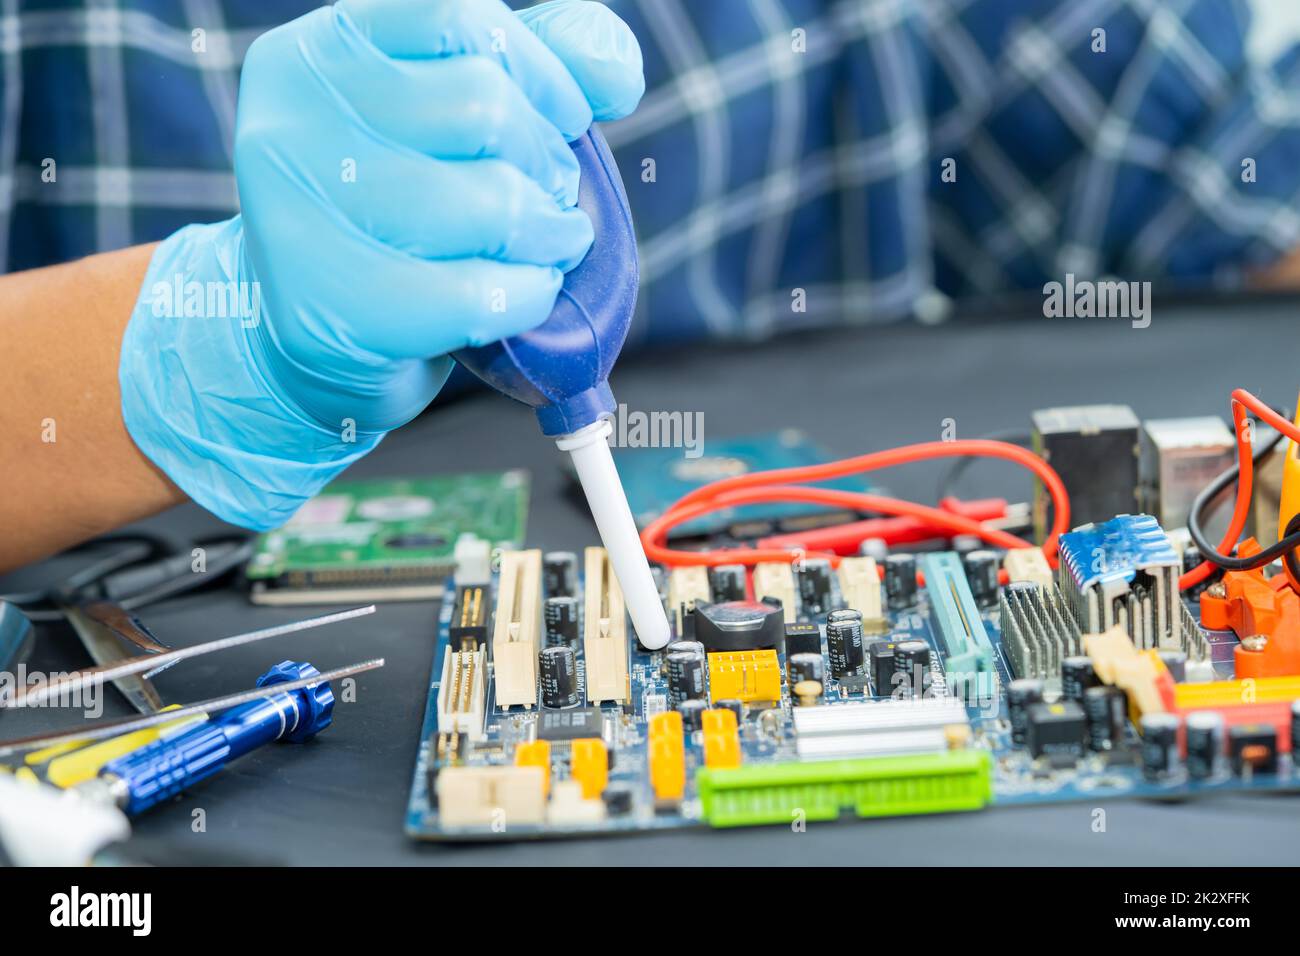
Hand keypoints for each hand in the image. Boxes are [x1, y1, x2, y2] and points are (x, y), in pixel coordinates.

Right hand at [119, 0, 643, 528]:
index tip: (563, 120)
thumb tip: (616, 72)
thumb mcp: (445, 117)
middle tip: (549, 202)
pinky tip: (524, 294)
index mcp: (320, 50)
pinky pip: (478, 294)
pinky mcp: (330, 307)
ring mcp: (299, 215)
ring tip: (545, 248)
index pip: (462, 19)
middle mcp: (293, 119)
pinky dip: (529, 296)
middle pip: (487, 108)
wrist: (304, 330)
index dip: (541, 73)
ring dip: (549, 235)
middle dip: (548, 164)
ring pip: (492, 202)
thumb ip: (529, 62)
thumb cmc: (391, 215)